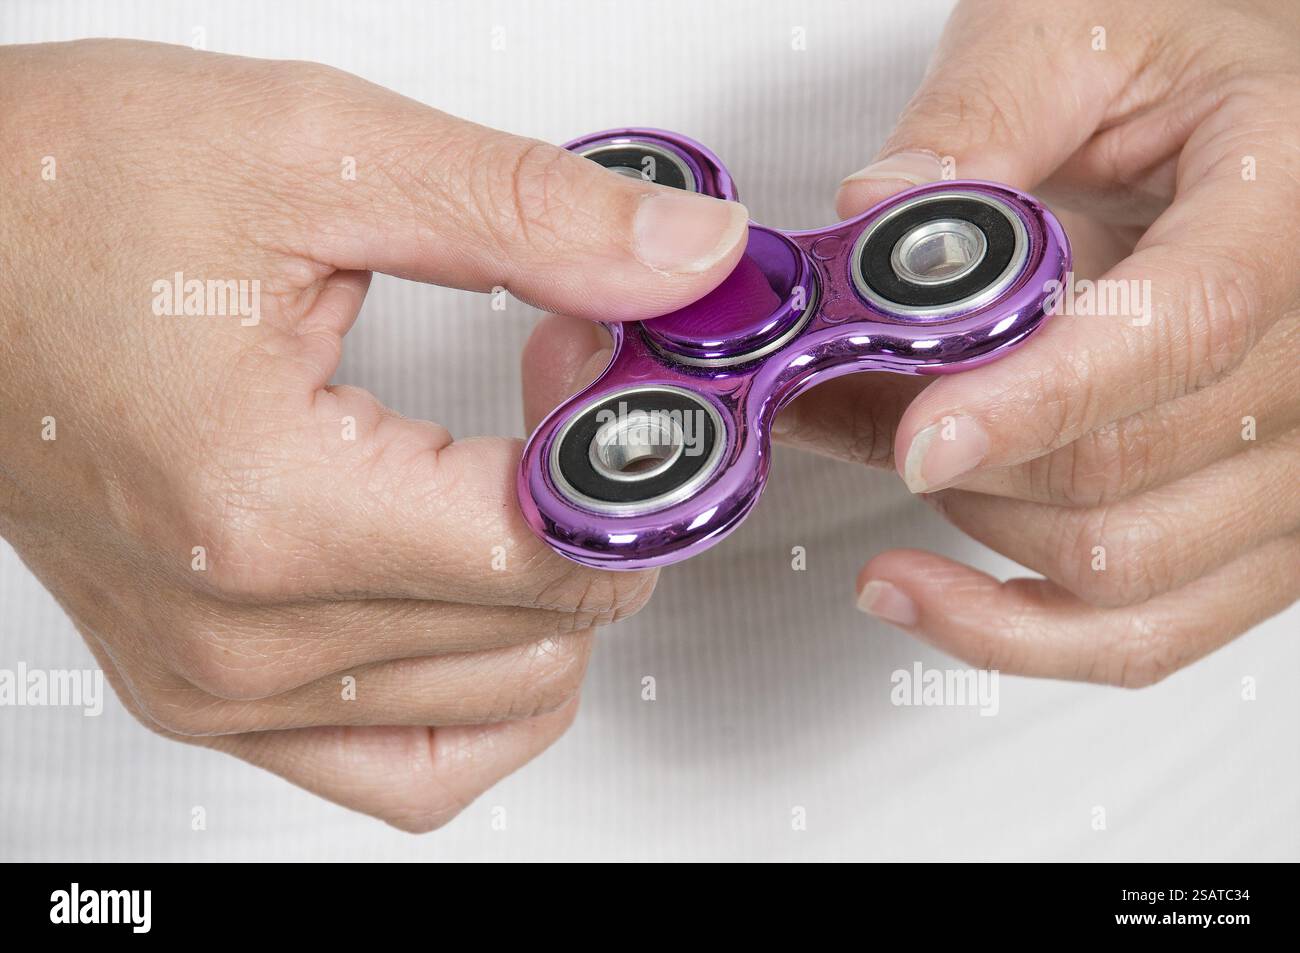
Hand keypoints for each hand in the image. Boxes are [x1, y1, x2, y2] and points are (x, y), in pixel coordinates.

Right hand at [0, 39, 747, 828]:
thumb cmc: (58, 198)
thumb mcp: (317, 157)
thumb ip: (530, 218)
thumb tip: (682, 255)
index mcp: (269, 503)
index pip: (551, 555)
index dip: (623, 454)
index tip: (616, 370)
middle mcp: (240, 630)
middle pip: (543, 631)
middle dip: (595, 506)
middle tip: (557, 390)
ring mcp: (220, 683)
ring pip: (503, 709)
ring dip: (552, 591)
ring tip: (506, 474)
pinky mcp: (209, 695)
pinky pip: (410, 774)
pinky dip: (486, 702)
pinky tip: (486, 606)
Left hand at [781, 0, 1299, 683]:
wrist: (1254, 112)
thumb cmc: (1187, 62)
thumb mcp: (1079, 35)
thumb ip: (978, 121)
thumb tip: (877, 213)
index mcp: (1289, 208)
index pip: (1182, 332)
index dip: (1037, 397)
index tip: (920, 432)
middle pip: (1125, 471)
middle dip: (959, 451)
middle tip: (846, 398)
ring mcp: (1293, 462)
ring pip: (1120, 567)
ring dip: (969, 524)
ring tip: (879, 448)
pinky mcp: (1252, 529)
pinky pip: (1143, 634)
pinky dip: (1016, 632)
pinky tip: (920, 589)